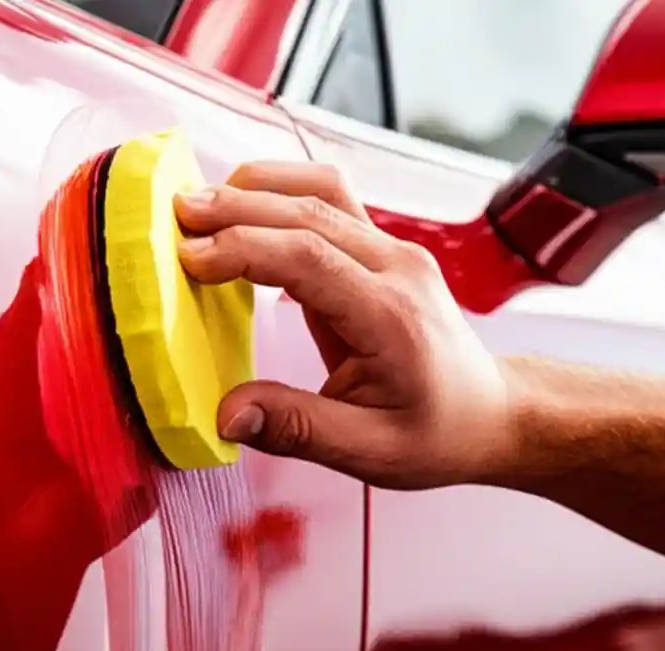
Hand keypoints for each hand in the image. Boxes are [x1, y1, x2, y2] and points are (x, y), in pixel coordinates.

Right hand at [174, 162, 514, 488]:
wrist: (489, 414)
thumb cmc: (436, 433)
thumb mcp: (368, 450)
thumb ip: (296, 429)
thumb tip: (228, 416)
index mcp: (391, 314)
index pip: (309, 257)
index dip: (244, 249)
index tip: (191, 259)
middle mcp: (396, 267)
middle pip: (309, 210)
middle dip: (235, 206)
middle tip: (176, 214)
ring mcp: (392, 250)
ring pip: (322, 190)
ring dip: (258, 186)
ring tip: (201, 201)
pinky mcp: (380, 248)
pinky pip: (329, 200)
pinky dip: (279, 194)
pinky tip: (242, 209)